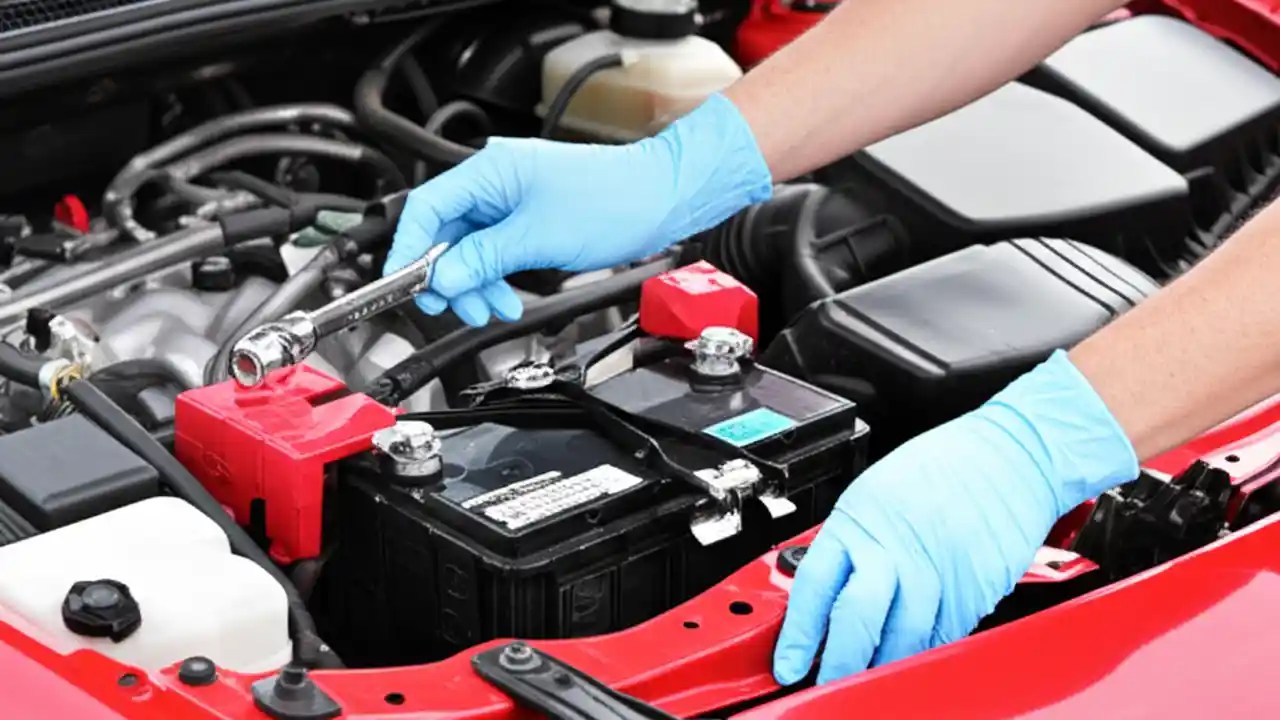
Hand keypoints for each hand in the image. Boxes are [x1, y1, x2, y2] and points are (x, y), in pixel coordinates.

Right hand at [385, 94, 772, 326]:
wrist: (663, 198)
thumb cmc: (613, 201)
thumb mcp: (537, 239)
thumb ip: (483, 259)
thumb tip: (442, 278)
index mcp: (490, 171)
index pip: (427, 208)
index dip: (409, 249)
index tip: (402, 283)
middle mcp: (496, 181)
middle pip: (447, 233)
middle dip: (447, 275)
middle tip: (448, 306)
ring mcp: (512, 200)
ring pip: (471, 248)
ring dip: (474, 283)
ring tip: (488, 308)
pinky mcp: (529, 219)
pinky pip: (495, 251)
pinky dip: (495, 277)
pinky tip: (503, 298)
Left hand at [773, 350, 1138, 684]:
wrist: (1012, 452)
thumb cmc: (945, 466)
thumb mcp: (878, 490)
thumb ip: (855, 541)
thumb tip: (829, 593)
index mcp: (860, 518)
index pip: (816, 586)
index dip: (800, 633)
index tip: (789, 664)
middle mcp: (895, 545)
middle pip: (858, 620)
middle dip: (841, 663)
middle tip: (831, 684)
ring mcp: (937, 568)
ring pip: (904, 638)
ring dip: (886, 665)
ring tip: (873, 677)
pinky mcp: (974, 588)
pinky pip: (945, 634)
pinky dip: (928, 650)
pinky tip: (917, 653)